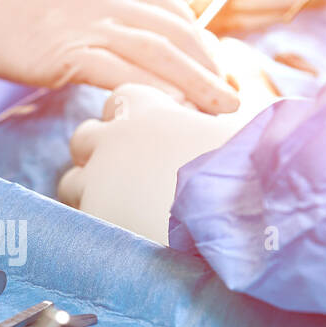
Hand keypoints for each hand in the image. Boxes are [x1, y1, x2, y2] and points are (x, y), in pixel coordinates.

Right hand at [0, 0, 237, 111]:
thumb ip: (94, 8)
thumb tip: (117, 49)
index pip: (172, 12)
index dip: (202, 48)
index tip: (220, 77)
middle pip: (180, 32)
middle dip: (215, 67)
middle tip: (239, 100)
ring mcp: (89, 16)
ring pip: (163, 53)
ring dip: (201, 85)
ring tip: (226, 113)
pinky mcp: (66, 48)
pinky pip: (125, 75)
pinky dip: (155, 96)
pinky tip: (173, 117)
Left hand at [58, 61, 276, 243]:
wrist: (245, 217)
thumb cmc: (254, 169)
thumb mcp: (249, 124)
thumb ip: (233, 103)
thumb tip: (240, 89)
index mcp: (149, 109)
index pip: (121, 99)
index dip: (133, 117)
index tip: (152, 138)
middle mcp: (114, 140)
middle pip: (84, 138)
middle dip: (101, 154)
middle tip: (132, 178)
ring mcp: (98, 182)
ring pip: (71, 182)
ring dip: (92, 192)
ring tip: (127, 212)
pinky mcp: (94, 224)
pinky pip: (80, 223)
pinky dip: (98, 227)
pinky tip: (127, 237)